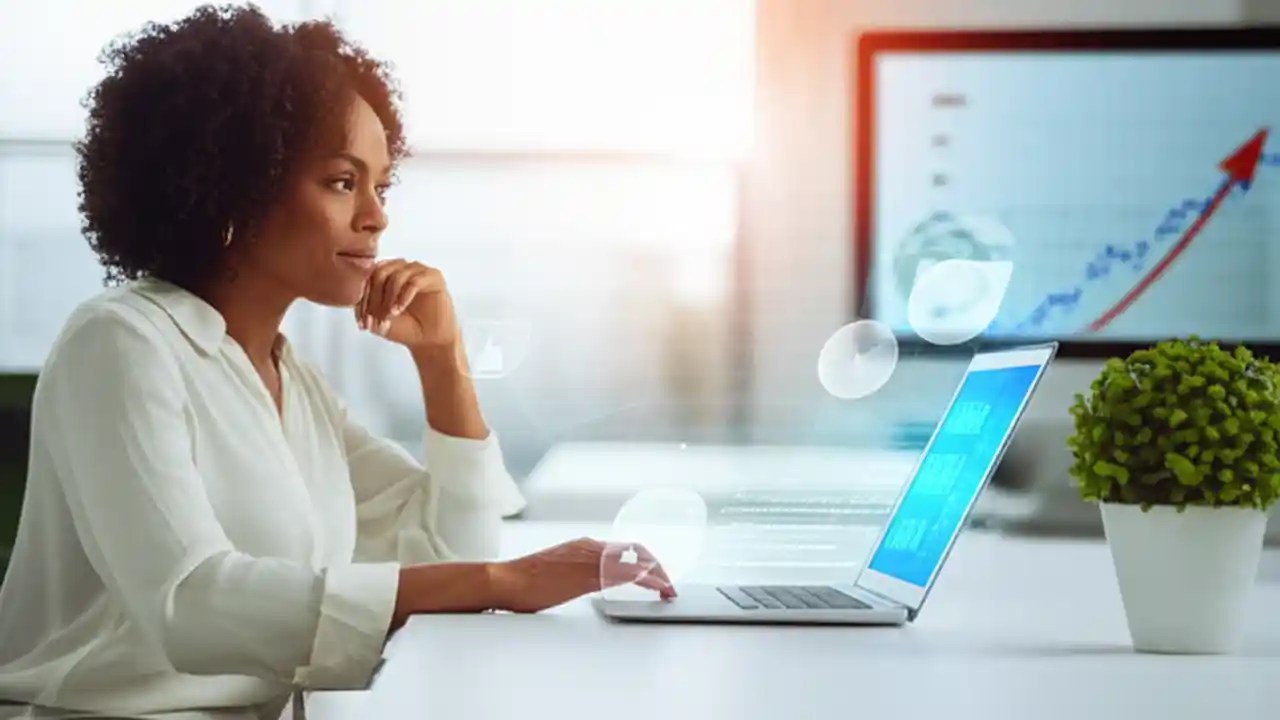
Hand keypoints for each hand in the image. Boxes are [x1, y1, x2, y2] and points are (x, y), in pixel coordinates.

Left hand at [356, 259, 458, 350]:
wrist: (429, 339)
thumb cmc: (406, 328)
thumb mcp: (380, 322)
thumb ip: (368, 313)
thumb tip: (365, 314)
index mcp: (384, 274)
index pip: (366, 278)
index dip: (362, 301)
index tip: (363, 323)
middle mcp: (400, 268)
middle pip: (379, 273)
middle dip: (374, 298)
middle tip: (376, 318)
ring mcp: (417, 271)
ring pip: (396, 275)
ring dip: (389, 298)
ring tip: (390, 315)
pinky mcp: (433, 277)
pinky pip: (414, 281)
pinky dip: (404, 296)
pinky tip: (400, 309)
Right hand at [489, 537, 676, 612]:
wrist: (506, 581)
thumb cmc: (524, 582)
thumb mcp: (557, 574)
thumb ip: (576, 573)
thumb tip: (587, 582)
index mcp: (582, 545)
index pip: (623, 549)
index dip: (643, 561)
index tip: (654, 574)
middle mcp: (590, 546)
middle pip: (636, 551)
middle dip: (656, 567)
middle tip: (667, 585)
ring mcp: (590, 557)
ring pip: (636, 560)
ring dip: (657, 574)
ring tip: (669, 590)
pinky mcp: (589, 572)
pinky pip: (629, 574)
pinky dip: (650, 580)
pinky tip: (659, 590)